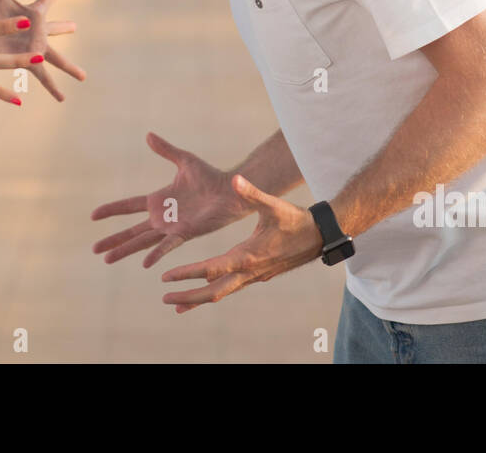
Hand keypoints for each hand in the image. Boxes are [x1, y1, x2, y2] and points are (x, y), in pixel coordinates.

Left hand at [0, 0, 85, 100]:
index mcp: (31, 12)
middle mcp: (34, 30)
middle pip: (55, 29)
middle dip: (64, 28)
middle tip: (75, 27)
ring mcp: (32, 47)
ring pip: (55, 58)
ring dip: (68, 67)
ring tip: (83, 77)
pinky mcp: (26, 61)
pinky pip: (41, 75)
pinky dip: (51, 86)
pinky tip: (60, 98)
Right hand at [91, 133, 252, 267]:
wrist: (231, 190)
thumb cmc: (211, 176)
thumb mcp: (184, 160)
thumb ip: (166, 150)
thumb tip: (148, 135)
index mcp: (158, 199)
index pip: (129, 206)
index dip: (112, 210)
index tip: (93, 216)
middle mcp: (162, 216)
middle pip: (132, 230)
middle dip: (113, 239)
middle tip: (94, 249)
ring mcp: (172, 227)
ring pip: (143, 241)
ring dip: (125, 250)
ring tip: (107, 259)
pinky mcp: (185, 232)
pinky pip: (168, 245)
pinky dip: (156, 253)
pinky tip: (145, 263)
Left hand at [159, 175, 323, 312]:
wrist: (321, 237)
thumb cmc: (297, 220)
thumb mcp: (274, 204)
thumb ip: (252, 193)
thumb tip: (235, 180)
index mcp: (248, 256)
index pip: (211, 269)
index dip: (188, 273)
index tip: (166, 277)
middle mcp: (249, 272)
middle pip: (213, 292)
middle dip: (188, 297)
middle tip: (165, 298)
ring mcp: (254, 277)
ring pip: (222, 294)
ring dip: (198, 299)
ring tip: (176, 304)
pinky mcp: (258, 276)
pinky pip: (231, 289)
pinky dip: (214, 292)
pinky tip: (203, 293)